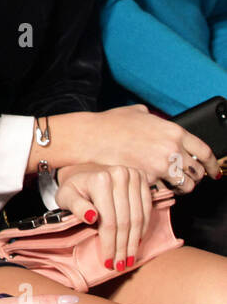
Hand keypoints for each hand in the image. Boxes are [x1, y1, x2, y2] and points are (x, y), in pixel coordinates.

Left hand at [56, 162, 152, 272]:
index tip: (108, 262)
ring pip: (138, 218)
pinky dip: (143, 229)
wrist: (84, 173)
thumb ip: (76, 206)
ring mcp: (134, 176)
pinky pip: (147, 210)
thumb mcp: (66, 197)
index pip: (109, 220)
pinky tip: (136, 242)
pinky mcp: (143, 180)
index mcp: (100, 179)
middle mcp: (120, 174)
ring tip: (129, 258)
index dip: (109, 243)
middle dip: (123, 247)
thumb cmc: (74, 189)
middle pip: (125, 220)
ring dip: (134, 242)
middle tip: (120, 265)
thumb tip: (91, 216)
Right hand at [83, 105, 218, 192]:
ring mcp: (161, 166)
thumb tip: (155, 120)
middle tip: (187, 178)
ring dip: (181, 187)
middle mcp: (172, 149)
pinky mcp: (149, 179)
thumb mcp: (137, 112)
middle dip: (195, 176)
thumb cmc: (109, 124)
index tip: (212, 170)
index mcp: (174, 131)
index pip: (205, 152)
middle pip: (197, 171)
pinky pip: (165, 190)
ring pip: (186, 185)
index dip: (211, 164)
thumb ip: (153, 118)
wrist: (91, 137)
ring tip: (172, 185)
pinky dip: (162, 190)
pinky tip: (154, 186)